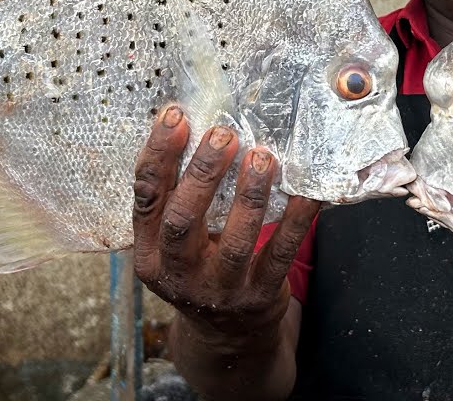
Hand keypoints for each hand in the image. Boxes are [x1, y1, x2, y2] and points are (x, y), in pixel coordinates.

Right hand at [131, 105, 320, 355]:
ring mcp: (220, 289)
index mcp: (150, 252)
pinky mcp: (259, 296)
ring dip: (250, 194)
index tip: (176, 116)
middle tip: (224, 134)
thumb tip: (197, 127)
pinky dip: (296, 220)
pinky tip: (306, 192)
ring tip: (262, 157)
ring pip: (234, 239)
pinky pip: (280, 253)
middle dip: (202, 173)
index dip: (159, 155)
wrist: (227, 335)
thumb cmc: (200, 268)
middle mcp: (179, 273)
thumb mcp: (174, 242)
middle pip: (184, 219)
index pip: (146, 198)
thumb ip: (178, 198)